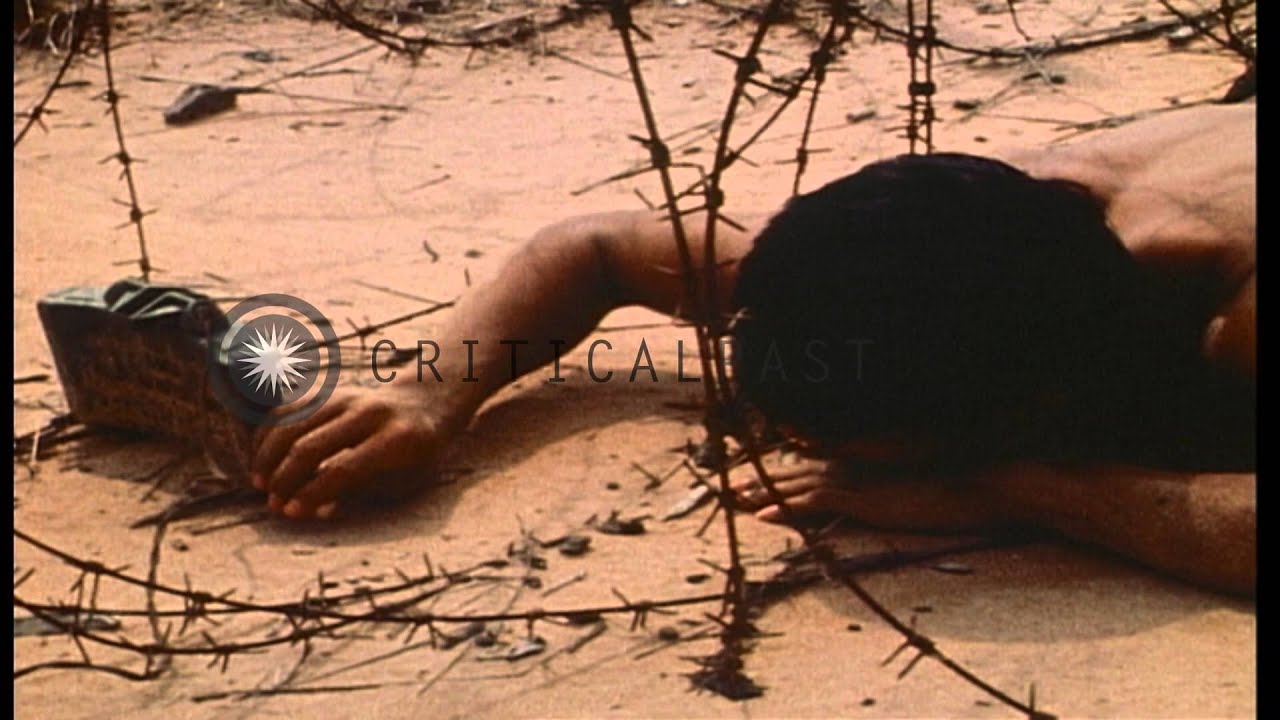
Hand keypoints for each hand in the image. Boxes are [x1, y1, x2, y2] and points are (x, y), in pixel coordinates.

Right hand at [251, 383, 458, 519]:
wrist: (426, 404)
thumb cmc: (416, 456)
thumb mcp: (405, 480)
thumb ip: (363, 492)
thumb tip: (315, 511)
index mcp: (397, 439)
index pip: (344, 468)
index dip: (313, 492)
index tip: (291, 513)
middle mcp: (369, 413)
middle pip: (311, 444)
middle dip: (285, 478)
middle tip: (272, 504)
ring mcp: (347, 397)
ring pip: (292, 421)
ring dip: (269, 454)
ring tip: (260, 483)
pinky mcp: (330, 391)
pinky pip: (289, 407)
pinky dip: (269, 431)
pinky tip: (262, 457)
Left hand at [731, 457, 1013, 532]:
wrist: (979, 483)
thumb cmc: (952, 487)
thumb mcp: (911, 487)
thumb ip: (881, 482)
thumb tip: (861, 488)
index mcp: (861, 462)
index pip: (809, 467)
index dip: (777, 473)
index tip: (749, 482)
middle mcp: (852, 466)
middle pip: (793, 473)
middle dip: (756, 481)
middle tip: (724, 491)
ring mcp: (856, 481)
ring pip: (795, 485)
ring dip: (760, 493)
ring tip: (730, 502)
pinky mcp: (863, 498)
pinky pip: (815, 502)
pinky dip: (785, 507)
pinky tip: (760, 517)